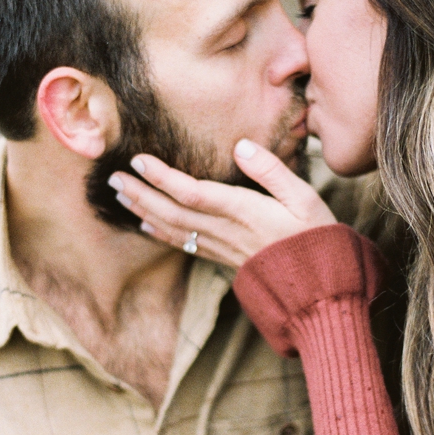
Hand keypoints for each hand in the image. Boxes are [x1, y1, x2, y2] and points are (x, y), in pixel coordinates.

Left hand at [109, 138, 337, 266]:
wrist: (319, 288)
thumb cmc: (316, 237)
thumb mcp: (304, 197)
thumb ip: (272, 170)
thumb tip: (241, 146)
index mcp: (244, 211)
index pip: (193, 192)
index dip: (163, 177)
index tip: (139, 160)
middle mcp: (226, 231)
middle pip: (173, 211)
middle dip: (141, 193)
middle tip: (114, 176)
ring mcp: (222, 247)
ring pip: (173, 229)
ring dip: (143, 211)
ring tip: (121, 194)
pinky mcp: (224, 258)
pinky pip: (185, 245)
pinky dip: (162, 233)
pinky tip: (146, 225)